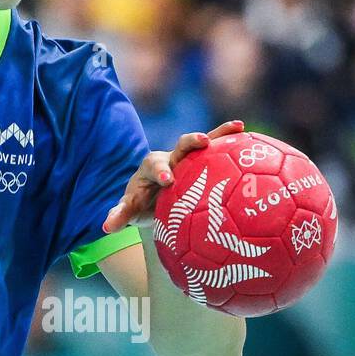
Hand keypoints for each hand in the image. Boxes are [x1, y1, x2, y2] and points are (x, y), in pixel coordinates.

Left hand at [101, 120, 244, 233]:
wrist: (153, 194)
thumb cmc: (141, 203)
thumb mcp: (131, 209)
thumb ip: (120, 214)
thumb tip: (107, 227)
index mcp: (150, 169)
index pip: (154, 166)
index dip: (161, 170)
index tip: (168, 178)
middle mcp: (170, 158)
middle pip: (178, 148)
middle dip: (188, 144)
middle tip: (201, 142)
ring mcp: (187, 158)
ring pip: (201, 143)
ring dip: (217, 135)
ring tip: (236, 128)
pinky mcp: (202, 159)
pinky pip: (218, 147)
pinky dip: (229, 138)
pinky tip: (248, 131)